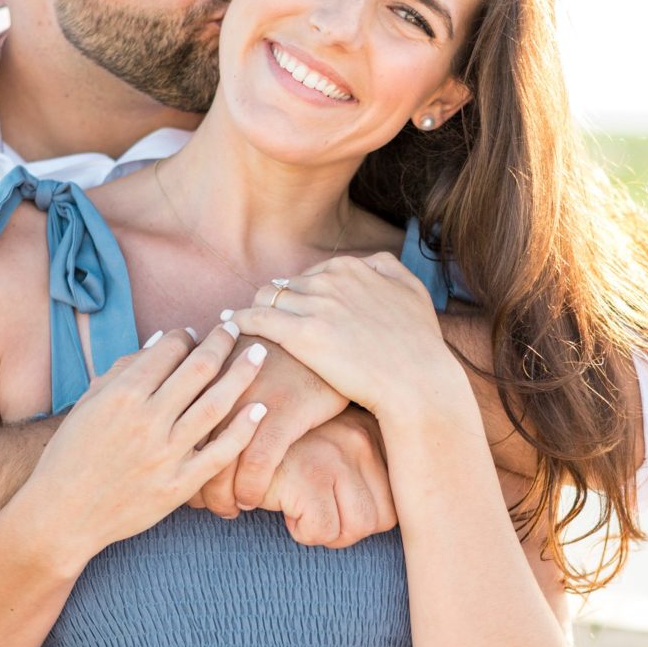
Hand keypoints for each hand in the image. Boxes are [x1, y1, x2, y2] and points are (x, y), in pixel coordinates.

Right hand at [21, 326, 267, 570]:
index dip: (187, 336)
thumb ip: (124, 370)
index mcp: (121, 395)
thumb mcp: (89, 404)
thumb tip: (163, 341)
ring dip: (242, 374)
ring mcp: (165, 455)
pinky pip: (220, 454)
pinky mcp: (178, 486)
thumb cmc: (71, 454)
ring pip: (216, 405)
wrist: (62, 515)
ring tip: (259, 354)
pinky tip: (260, 409)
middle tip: (236, 329)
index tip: (196, 334)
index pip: (168, 351)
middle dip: (222, 342)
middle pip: (199, 369)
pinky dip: (243, 430)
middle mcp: (146, 421)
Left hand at [191, 337, 347, 517]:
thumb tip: (185, 416)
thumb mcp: (234, 361)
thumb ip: (209, 383)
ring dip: (221, 497)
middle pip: (191, 452)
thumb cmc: (277, 354)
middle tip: (201, 505)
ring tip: (228, 508)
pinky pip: (257, 465)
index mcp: (203, 376)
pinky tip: (253, 499)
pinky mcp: (283, 412)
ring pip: (220, 465)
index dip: (174, 460)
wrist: (324, 337)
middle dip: (194, 487)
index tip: (180, 480)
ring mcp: (250, 401)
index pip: (174, 428)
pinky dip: (252, 489)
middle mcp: (220, 389)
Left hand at [231, 255, 453, 419]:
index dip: (301, 292)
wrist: (418, 383)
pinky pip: (257, 318)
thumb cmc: (419, 346)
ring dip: (254, 308)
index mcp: (354, 267)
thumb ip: (388, 269)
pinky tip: (228, 326)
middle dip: (277, 301)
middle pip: (288, 284)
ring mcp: (316, 305)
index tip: (294, 308)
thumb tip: (370, 263)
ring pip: (268, 297)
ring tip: (239, 322)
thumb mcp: (413, 292)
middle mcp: (332, 279)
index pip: (312, 272)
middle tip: (262, 317)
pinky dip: (239, 319)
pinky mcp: (302, 335)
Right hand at [269, 407, 397, 546]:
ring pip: (356, 529)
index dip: (361, 517)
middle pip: (382, 521)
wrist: (229, 427)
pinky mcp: (308, 474)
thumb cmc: (280, 447)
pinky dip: (299, 530)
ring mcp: (335, 455)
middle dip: (345, 528)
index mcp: (369, 432)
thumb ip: (356, 473)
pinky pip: (321, 532)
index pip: (395, 505)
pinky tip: (283, 505)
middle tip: (312, 509)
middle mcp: (359, 439)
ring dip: (323, 531)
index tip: (330, 502)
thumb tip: (384, 520)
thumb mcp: (328, 447)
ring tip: (298, 505)